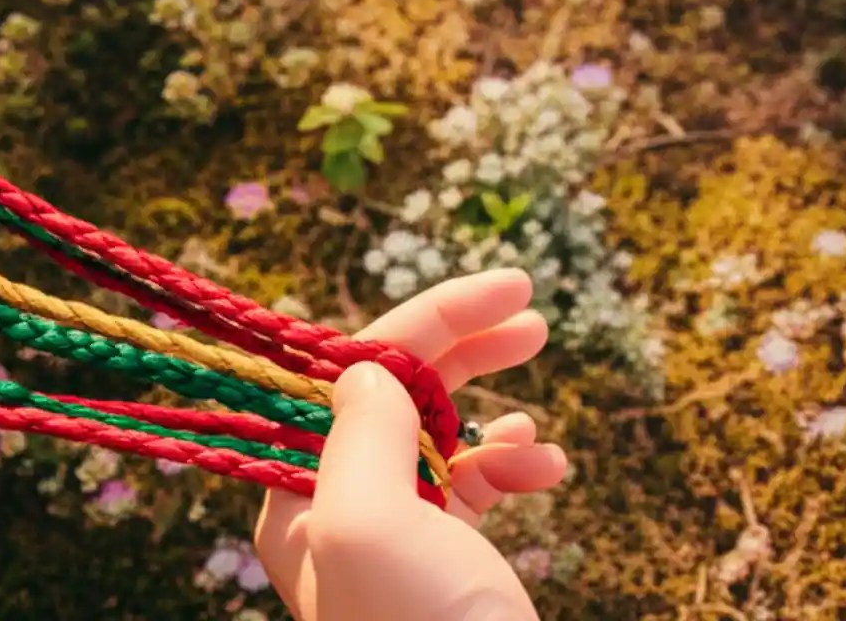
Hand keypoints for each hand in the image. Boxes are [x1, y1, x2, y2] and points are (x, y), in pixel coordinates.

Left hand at [255, 270, 566, 620]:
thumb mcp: (373, 525)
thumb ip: (361, 433)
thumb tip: (364, 370)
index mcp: (297, 496)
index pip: (347, 376)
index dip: (423, 323)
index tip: (502, 288)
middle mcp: (336, 508)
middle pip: (392, 395)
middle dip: (460, 348)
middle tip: (530, 312)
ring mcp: (392, 533)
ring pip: (438, 435)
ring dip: (492, 415)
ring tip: (541, 427)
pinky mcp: (444, 558)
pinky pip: (473, 485)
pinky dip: (511, 464)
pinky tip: (547, 467)